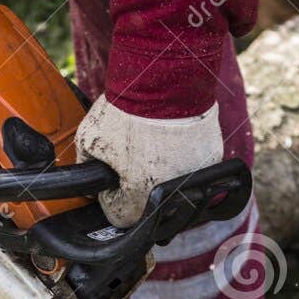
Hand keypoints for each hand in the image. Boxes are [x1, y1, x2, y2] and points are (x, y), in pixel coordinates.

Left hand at [75, 94, 223, 226]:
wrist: (165, 80)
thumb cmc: (127, 111)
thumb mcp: (89, 139)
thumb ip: (86, 168)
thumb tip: (88, 183)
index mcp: (138, 199)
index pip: (119, 218)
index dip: (110, 199)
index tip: (110, 181)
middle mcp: (170, 196)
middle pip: (148, 208)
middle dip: (134, 190)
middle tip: (128, 162)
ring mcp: (195, 179)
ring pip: (173, 191)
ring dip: (160, 178)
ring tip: (150, 150)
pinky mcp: (212, 160)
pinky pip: (193, 171)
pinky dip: (181, 161)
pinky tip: (170, 141)